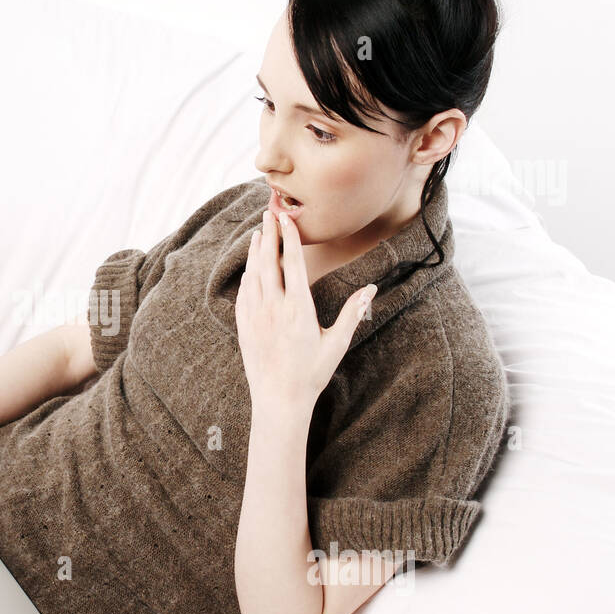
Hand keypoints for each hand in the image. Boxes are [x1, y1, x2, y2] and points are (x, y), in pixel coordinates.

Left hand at [235, 207, 376, 406]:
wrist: (279, 400)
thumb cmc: (311, 374)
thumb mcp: (336, 344)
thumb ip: (353, 313)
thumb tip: (371, 289)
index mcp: (298, 310)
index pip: (293, 264)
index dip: (289, 237)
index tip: (287, 218)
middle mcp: (274, 309)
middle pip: (269, 262)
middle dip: (269, 235)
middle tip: (268, 213)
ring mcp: (255, 317)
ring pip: (253, 275)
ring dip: (255, 252)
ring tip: (258, 233)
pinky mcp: (244, 327)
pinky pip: (243, 294)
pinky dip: (246, 276)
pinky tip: (250, 267)